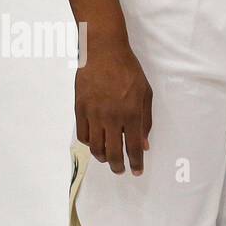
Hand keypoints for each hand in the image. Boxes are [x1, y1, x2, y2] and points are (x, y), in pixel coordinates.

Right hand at [75, 37, 152, 175]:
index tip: (137, 171)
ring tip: (109, 158)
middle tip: (121, 170)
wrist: (103, 53)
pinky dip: (90, 144)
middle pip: (113, 152)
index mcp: (131, 113)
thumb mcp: (145, 93)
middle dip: (118, 166)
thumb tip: (144, 144)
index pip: (133, 146)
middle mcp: (112, 118)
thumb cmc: (129, 71)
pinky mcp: (79, 111)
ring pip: (96, 148)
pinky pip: (83, 136)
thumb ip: (146, 120)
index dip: (136, 162)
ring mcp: (93, 115)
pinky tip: (96, 143)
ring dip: (103, 157)